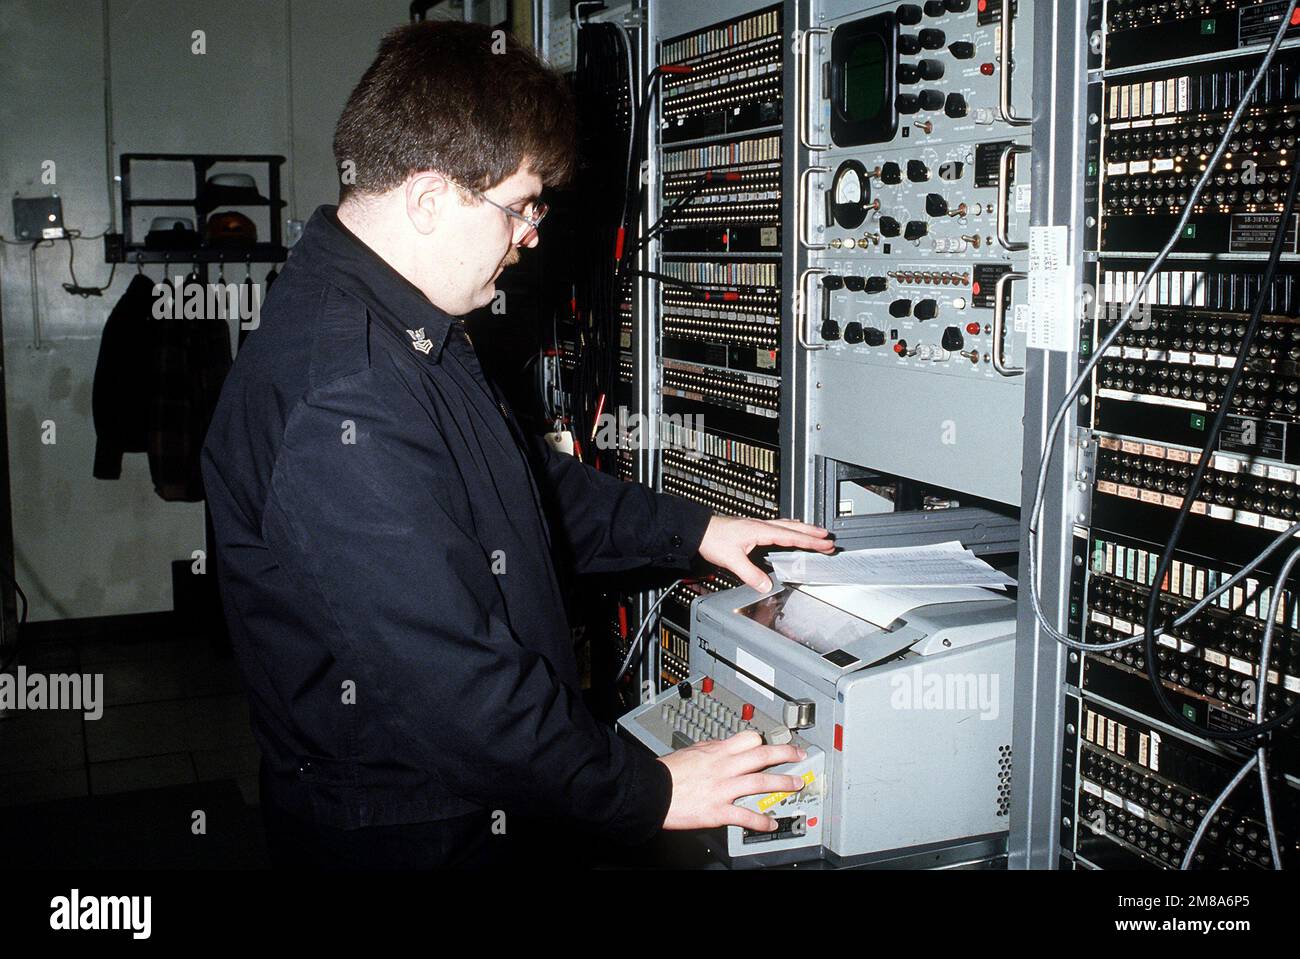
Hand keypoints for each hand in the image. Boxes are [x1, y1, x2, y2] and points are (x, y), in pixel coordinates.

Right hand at [657, 730, 806, 831]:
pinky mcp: (718, 810)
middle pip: (761, 755)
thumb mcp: (691, 751)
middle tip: (800, 755)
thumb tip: (721, 747)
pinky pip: (745, 815)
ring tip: (796, 785)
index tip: (774, 743)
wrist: (652, 790)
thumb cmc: (667, 772)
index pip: (749, 738)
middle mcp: (724, 767)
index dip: (763, 740)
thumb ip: (710, 750)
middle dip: (785, 754)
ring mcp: (723, 788)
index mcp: (717, 751)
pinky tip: (771, 822)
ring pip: (760, 782)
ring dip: (782, 783)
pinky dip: (760, 820)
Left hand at [697, 516, 833, 591]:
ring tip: (817, 533)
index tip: (825, 544)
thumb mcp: (732, 560)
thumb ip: (749, 573)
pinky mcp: (753, 529)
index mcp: (761, 530)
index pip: (792, 536)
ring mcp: (758, 526)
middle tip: (829, 539)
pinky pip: (779, 526)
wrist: (699, 530)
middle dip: (813, 533)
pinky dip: (790, 528)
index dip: (810, 541)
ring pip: (787, 525)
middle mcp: (762, 525)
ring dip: (803, 529)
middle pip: (794, 527)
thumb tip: (766, 585)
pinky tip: (790, 530)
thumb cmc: (713, 539)